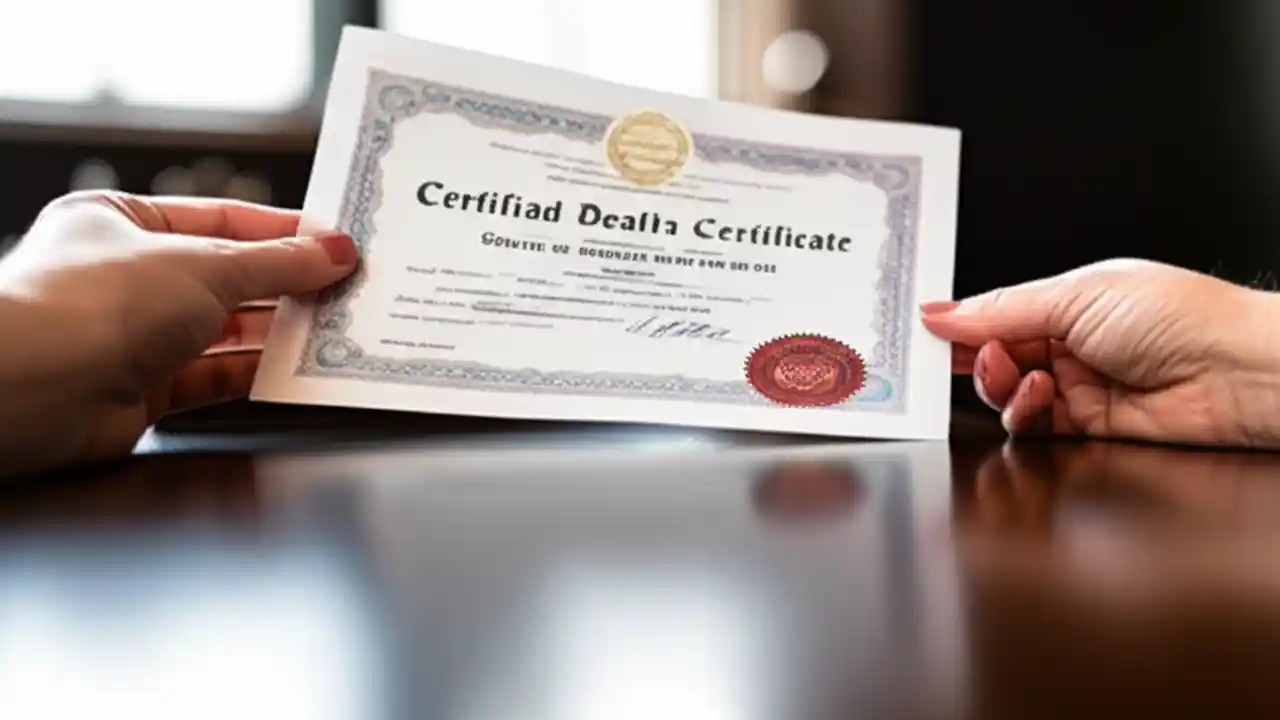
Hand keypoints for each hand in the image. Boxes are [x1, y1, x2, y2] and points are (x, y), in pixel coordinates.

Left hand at [0, 191, 357, 475]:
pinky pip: (213, 377)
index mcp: (119, 221)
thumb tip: (336, 251)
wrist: (32, 391)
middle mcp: (124, 276)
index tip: (335, 243)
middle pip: (228, 276)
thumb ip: (279, 262)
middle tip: (346, 288)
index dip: (283, 231)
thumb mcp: (204, 265)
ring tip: (334, 329)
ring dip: (277, 331)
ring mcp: (132, 335)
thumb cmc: (89, 305)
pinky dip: (255, 373)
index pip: (220, 218)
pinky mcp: (143, 390)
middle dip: (287, 285)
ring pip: (224, 330)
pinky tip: (295, 369)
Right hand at [922, 259, 1279, 446]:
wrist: (1239, 373)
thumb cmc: (1182, 315)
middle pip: (993, 357)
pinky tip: (1041, 395)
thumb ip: (1001, 310)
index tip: (924, 332)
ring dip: (1001, 385)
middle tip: (968, 356)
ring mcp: (1079, 386)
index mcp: (1068, 301)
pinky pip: (1034, 425)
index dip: (960, 324)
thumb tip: (942, 311)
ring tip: (1021, 375)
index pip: (995, 314)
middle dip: (975, 357)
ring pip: (1008, 394)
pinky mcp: (1088, 427)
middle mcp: (1071, 343)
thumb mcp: (1076, 295)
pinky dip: (1026, 411)